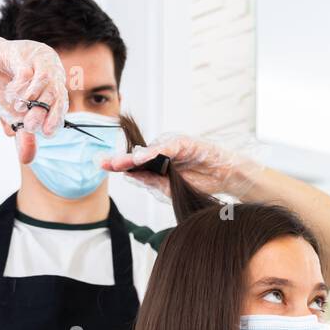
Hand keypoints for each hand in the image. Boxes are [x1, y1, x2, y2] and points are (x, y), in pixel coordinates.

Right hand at [0, 33, 68, 163]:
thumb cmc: (3, 86)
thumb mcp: (14, 114)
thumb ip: (23, 134)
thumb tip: (28, 160)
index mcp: (54, 82)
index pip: (62, 102)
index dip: (56, 118)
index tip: (47, 134)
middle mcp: (50, 67)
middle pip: (55, 93)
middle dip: (43, 112)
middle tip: (29, 127)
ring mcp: (36, 57)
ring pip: (45, 80)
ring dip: (31, 100)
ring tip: (17, 110)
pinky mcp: (20, 51)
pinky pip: (26, 70)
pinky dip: (19, 87)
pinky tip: (10, 95)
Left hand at [102, 134, 259, 201]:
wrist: (226, 177)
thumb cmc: (201, 182)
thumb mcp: (172, 188)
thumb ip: (153, 182)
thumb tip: (131, 176)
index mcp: (159, 165)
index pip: (135, 165)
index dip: (119, 165)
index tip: (102, 166)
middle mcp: (163, 153)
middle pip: (138, 156)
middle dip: (121, 160)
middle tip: (103, 162)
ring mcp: (173, 146)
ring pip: (150, 151)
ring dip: (134, 157)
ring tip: (120, 163)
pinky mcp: (185, 142)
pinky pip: (167, 146)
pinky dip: (154, 152)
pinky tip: (142, 158)